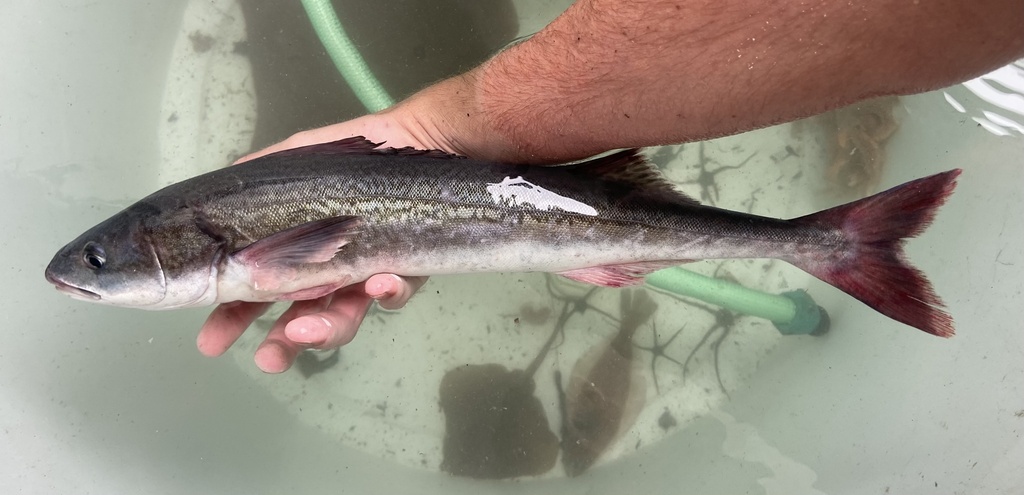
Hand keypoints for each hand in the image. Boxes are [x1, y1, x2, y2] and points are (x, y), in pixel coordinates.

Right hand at [196, 107, 448, 372]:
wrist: (421, 138)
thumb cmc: (356, 156)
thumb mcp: (298, 157)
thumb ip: (258, 173)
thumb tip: (223, 183)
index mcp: (297, 252)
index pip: (259, 292)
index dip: (234, 318)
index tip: (211, 342)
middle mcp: (331, 271)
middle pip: (302, 318)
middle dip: (282, 342)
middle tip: (268, 359)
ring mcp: (369, 274)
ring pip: (347, 316)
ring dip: (326, 328)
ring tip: (307, 328)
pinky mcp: (409, 269)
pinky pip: (399, 291)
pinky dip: (387, 292)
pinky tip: (379, 282)